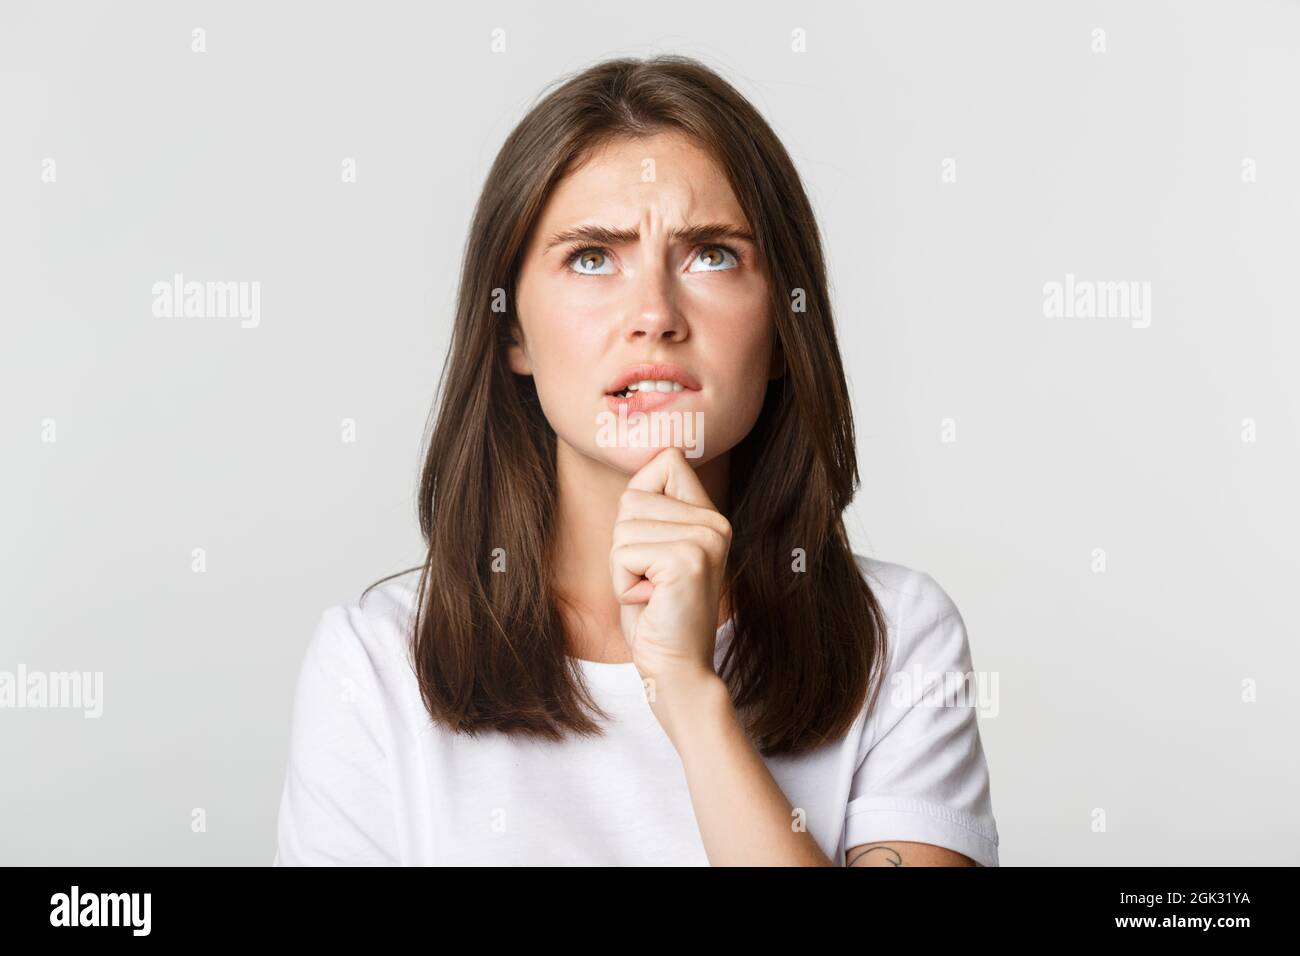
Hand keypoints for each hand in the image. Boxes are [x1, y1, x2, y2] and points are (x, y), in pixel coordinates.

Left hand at [609, 447, 731, 697]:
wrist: (676, 670)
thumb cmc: (656, 613)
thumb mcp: (652, 551)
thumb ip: (651, 509)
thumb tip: (649, 450)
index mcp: (711, 516)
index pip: (666, 460)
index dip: (639, 501)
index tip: (650, 546)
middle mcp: (715, 523)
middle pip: (632, 498)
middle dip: (624, 544)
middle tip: (650, 580)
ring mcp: (705, 540)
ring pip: (623, 527)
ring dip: (622, 568)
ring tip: (651, 592)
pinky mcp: (686, 561)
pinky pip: (622, 553)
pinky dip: (623, 583)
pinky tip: (650, 601)